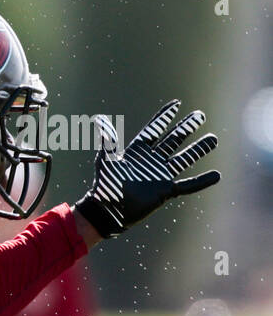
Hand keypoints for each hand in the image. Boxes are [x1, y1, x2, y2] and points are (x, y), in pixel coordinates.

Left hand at [73, 100, 218, 237]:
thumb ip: (108, 140)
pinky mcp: (165, 191)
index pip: (154, 130)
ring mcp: (160, 176)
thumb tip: (99, 119)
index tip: (176, 104)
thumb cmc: (105, 185)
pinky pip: (188, 185)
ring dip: (198, 149)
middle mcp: (151, 161)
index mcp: (137, 152)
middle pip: (173, 140)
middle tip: (200, 116)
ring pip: (184, 159)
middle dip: (186, 128)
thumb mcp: (106, 160)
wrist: (108, 211)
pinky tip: (216, 175)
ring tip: (213, 139)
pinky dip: (202, 181)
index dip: (164, 118)